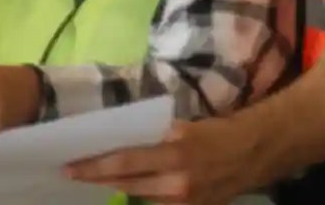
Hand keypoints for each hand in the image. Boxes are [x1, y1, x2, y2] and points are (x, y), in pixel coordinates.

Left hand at [64, 117, 268, 204]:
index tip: (69, 166)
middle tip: (71, 173)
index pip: (123, 160)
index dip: (94, 166)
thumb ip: (152, 137)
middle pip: (126, 182)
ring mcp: (185, 199)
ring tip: (95, 180)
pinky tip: (128, 188)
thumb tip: (118, 140)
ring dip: (117, 187)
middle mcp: (177, 179)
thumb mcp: (181, 127)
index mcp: (173, 149)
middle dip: (96, 179)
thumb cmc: (215, 130)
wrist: (255, 152)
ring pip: (139, 196)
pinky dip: (142, 196)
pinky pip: (158, 204)